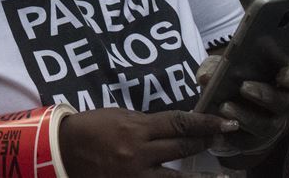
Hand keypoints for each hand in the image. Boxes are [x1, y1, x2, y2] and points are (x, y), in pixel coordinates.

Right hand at [59, 108, 238, 176]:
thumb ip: (144, 124)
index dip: (205, 123)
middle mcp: (139, 153)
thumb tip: (172, 129)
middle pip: (182, 148)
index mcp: (135, 128)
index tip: (225, 122)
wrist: (62, 151)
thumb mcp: (117, 116)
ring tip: (226, 176)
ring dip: (203, 176)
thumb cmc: (90, 128)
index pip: (179, 124)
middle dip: (206, 143)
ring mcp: (135, 176)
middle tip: (223, 139)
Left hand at [197, 56, 288, 155]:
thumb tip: (206, 76)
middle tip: (244, 87)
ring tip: (225, 107)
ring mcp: (272, 123)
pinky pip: (249, 140)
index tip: (282, 76)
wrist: (220, 106)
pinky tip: (221, 125)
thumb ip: (214, 67)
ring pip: (267, 124)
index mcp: (279, 78)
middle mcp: (281, 102)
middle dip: (265, 95)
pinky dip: (234, 133)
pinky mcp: (256, 140)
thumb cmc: (228, 79)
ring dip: (246, 116)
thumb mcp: (220, 67)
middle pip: (282, 101)